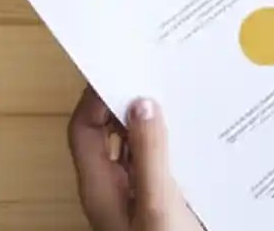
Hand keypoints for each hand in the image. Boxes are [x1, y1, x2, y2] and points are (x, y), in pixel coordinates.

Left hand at [68, 87, 202, 230]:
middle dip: (124, 104)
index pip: (84, 130)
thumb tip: (143, 104)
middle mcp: (111, 187)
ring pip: (131, 146)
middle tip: (151, 77)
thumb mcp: (156, 201)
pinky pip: (154, 160)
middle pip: (105, 134)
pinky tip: (189, 135)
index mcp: (100, 186)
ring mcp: (132, 194)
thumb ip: (149, 154)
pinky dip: (166, 142)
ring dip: (148, 122)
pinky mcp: (154, 199)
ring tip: (173, 98)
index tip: (123, 72)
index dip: (96, 99)